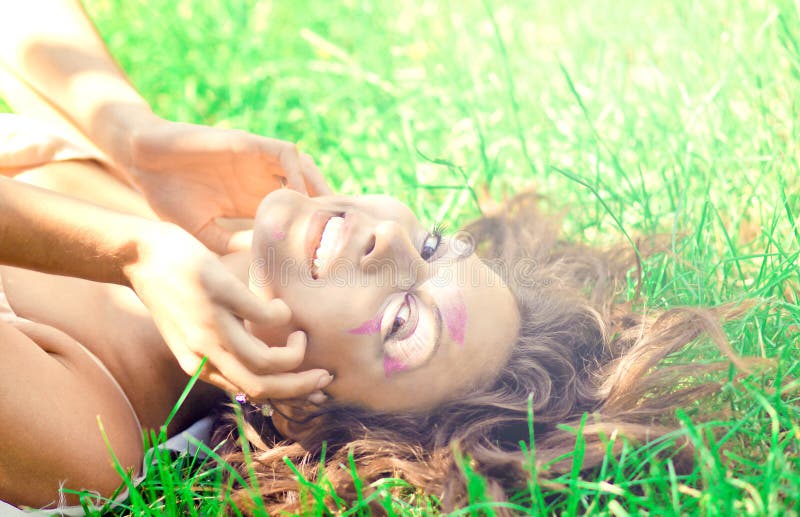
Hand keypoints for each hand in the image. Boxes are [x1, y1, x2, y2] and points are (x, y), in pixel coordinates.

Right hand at [117, 115, 331, 253]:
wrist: (141, 161)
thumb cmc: (168, 196)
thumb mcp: (202, 231)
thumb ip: (229, 245)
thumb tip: (260, 263)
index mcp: (252, 201)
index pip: (293, 213)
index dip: (310, 229)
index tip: (324, 252)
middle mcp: (260, 180)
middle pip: (307, 191)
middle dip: (324, 209)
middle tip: (336, 235)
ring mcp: (257, 161)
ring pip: (304, 169)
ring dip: (318, 188)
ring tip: (323, 215)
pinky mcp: (248, 144)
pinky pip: (285, 153)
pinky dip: (297, 171)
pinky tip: (297, 195)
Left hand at [124, 222, 332, 401]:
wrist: (140, 255)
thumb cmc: (169, 292)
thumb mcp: (190, 333)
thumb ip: (218, 351)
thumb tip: (256, 361)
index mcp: (197, 366)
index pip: (248, 395)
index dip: (286, 397)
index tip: (311, 391)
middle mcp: (203, 353)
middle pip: (260, 388)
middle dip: (300, 387)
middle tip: (324, 376)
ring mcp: (210, 325)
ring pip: (264, 361)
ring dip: (295, 355)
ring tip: (300, 336)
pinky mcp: (219, 294)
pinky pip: (264, 317)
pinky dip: (281, 316)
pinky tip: (279, 306)